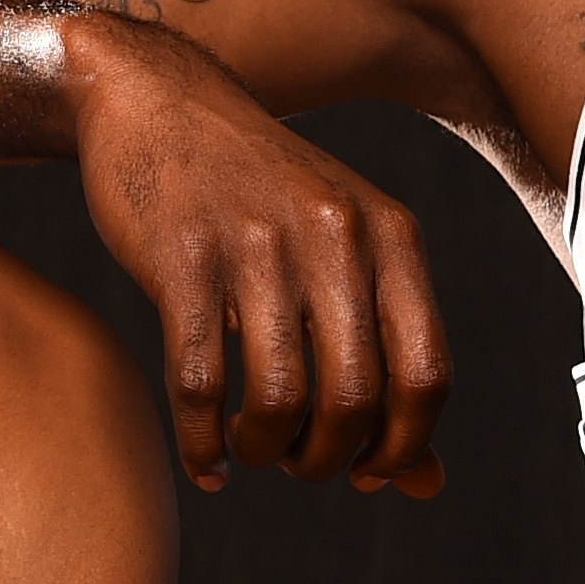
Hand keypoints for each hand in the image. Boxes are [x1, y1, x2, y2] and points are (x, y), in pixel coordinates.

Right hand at [64, 17, 450, 495]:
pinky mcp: (181, 258)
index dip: (404, 445)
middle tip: (300, 462)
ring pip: (279, 398)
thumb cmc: (258, 195)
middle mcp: (334, 234)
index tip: (369, 472)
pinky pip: (199, 383)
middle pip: (356, 398)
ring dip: (266, 451)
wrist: (156, 100)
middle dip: (328, 458)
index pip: (428, 374)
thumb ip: (387, 359)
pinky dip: (201, 443)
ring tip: (252, 450)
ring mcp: (256, 244)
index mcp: (390, 233)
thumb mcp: (342, 253)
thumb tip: (425, 483)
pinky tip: (204, 458)